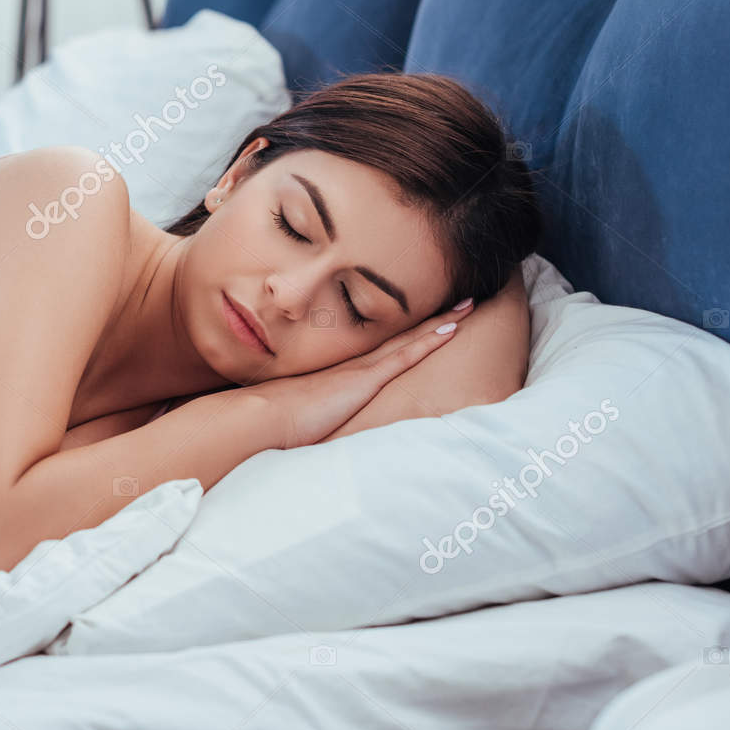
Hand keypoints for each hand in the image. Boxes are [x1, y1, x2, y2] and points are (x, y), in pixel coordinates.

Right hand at [249, 300, 474, 449]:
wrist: (259, 418)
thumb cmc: (271, 422)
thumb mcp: (299, 418)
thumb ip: (313, 418)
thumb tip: (317, 431)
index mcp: (339, 373)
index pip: (382, 348)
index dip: (406, 332)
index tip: (428, 319)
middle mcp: (353, 364)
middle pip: (400, 335)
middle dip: (430, 317)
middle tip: (460, 298)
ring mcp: (360, 368)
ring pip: (410, 337)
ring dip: (440, 320)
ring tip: (469, 303)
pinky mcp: (365, 379)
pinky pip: (406, 355)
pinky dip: (430, 340)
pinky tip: (453, 327)